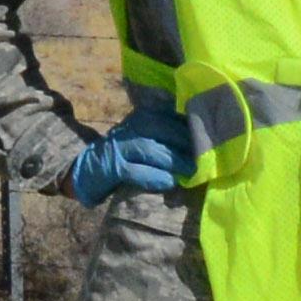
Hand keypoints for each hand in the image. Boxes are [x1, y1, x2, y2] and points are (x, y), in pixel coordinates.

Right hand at [64, 112, 201, 206]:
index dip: (191, 127)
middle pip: (162, 130)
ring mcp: (120, 146)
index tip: (212, 138)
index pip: (170, 117)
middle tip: (206, 159)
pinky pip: (136, 171)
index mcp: (142, 117)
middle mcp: (131, 127)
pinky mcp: (113, 167)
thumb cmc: (127, 156)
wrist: (88, 170)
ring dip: (174, 161)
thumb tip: (203, 145)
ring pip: (150, 149)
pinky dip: (155, 177)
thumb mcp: (147, 138)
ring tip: (192, 172)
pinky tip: (170, 183)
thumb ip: (170, 138)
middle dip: (186, 144)